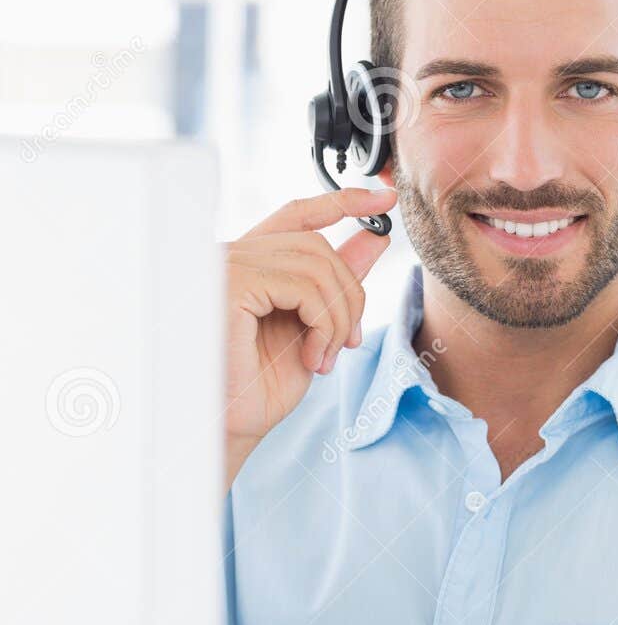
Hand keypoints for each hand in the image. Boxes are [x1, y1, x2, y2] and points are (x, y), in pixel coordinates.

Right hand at [224, 186, 396, 485]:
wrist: (232, 425)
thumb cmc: (260, 385)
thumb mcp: (313, 327)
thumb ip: (337, 283)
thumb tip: (375, 240)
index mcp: (250, 261)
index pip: (297, 215)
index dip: (341, 200)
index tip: (383, 199)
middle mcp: (233, 254)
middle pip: (317, 247)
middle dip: (350, 294)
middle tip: (351, 342)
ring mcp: (228, 264)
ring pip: (316, 265)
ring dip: (338, 317)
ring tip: (327, 356)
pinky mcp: (231, 283)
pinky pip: (303, 287)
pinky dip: (323, 324)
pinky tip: (312, 357)